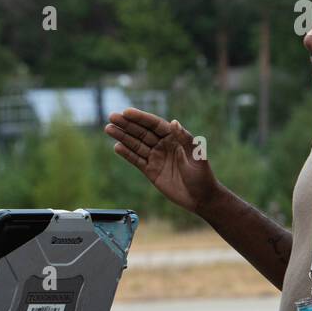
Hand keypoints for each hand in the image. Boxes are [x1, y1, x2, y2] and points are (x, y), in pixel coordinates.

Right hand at [105, 108, 219, 214]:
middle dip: (127, 124)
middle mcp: (163, 145)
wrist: (201, 198)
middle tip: (111, 117)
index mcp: (175, 138)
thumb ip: (185, 139)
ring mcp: (156, 158)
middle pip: (142, 132)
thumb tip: (173, 122)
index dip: (140, 118)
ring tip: (108, 129)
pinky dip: (126, 154)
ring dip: (122, 137)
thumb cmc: (203, 176)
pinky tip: (116, 147)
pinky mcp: (150, 171)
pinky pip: (136, 160)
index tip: (127, 112)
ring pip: (136, 145)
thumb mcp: (197, 156)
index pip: (154, 124)